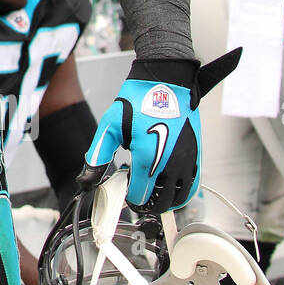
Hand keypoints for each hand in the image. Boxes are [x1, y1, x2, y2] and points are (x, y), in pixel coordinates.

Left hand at [80, 49, 239, 211]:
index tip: (123, 193)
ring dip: (164, 201)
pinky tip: (168, 187)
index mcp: (147, 157)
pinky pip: (193, 185)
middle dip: (146, 204)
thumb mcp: (110, 126)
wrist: (167, 81)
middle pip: (161, 202)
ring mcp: (187, 161)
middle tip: (135, 196)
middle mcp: (171, 163)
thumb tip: (86, 179)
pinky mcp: (197, 155)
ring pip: (179, 198)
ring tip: (151, 192)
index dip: (129, 199)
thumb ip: (98, 155)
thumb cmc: (138, 100)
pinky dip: (181, 193)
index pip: (140, 196)